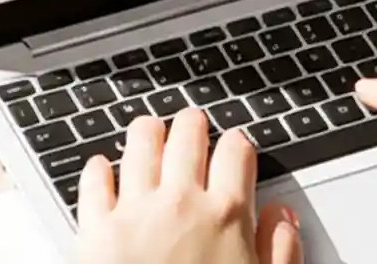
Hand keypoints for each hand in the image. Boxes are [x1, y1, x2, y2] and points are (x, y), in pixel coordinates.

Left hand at [74, 109, 302, 263]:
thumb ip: (280, 250)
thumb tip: (282, 218)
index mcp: (227, 216)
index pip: (237, 151)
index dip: (238, 144)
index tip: (235, 147)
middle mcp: (181, 203)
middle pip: (188, 135)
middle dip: (193, 125)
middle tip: (192, 126)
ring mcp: (135, 211)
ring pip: (141, 143)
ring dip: (147, 133)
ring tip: (150, 131)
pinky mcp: (95, 229)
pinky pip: (94, 181)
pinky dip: (98, 169)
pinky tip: (102, 167)